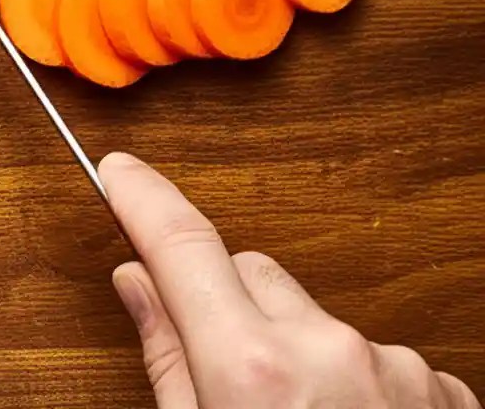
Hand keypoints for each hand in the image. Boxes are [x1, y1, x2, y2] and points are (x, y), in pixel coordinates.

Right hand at [100, 153, 480, 408]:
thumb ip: (168, 361)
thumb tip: (138, 287)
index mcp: (254, 369)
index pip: (183, 245)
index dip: (142, 199)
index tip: (119, 174)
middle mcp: (331, 351)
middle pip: (251, 272)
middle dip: (222, 300)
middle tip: (212, 368)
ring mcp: (395, 368)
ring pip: (316, 317)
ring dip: (293, 350)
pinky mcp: (442, 393)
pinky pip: (375, 355)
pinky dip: (350, 380)